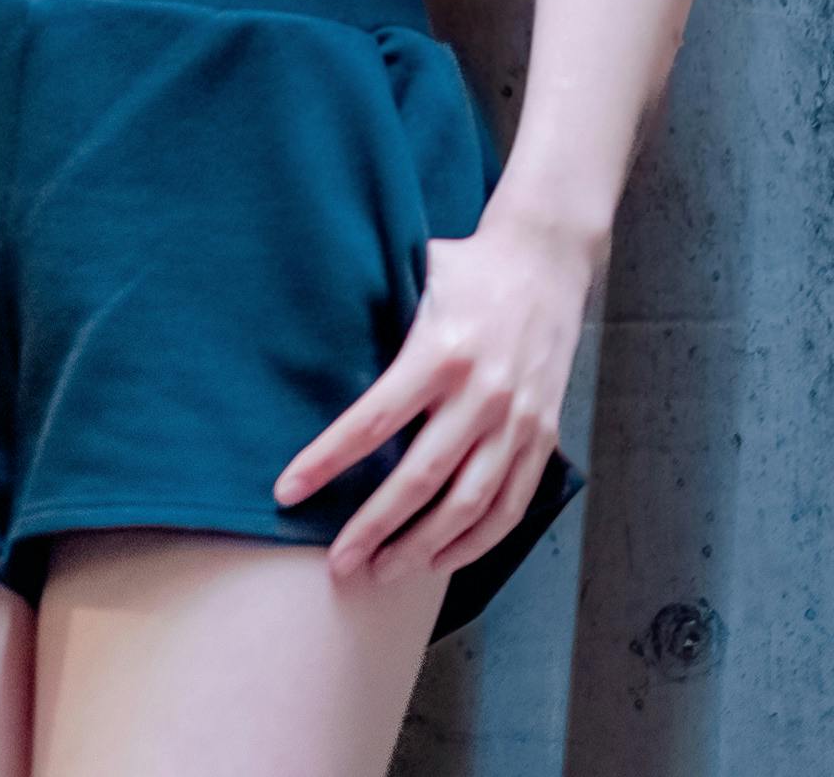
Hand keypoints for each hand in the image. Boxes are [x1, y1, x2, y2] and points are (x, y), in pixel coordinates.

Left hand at [270, 201, 594, 584]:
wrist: (547, 260)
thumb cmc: (467, 268)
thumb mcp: (415, 277)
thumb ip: (375, 317)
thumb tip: (307, 346)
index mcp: (440, 352)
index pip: (372, 421)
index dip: (326, 462)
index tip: (286, 492)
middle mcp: (481, 394)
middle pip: (419, 479)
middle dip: (373, 527)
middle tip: (337, 563)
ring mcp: (517, 422)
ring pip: (467, 505)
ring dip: (422, 548)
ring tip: (381, 573)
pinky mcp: (542, 438)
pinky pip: (509, 506)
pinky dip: (475, 543)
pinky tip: (439, 560)